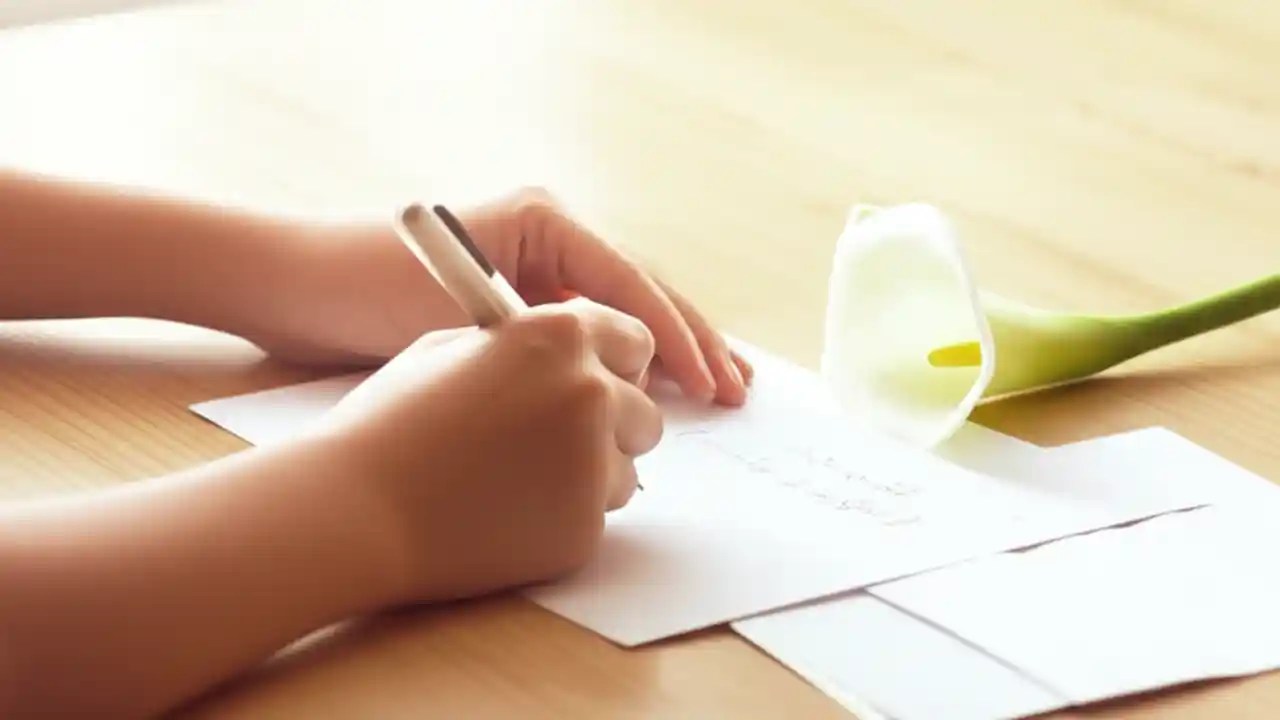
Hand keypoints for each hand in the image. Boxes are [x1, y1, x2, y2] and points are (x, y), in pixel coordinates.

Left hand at [247, 188, 751, 405]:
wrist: (294, 288)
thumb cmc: (368, 289)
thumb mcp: (466, 311)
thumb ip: (549, 335)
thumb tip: (626, 374)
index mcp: (546, 220)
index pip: (632, 284)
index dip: (678, 337)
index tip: (710, 383)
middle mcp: (550, 236)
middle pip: (643, 292)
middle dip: (694, 341)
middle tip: (739, 387)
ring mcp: (537, 267)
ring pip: (624, 313)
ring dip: (672, 350)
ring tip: (722, 384)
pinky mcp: (520, 300)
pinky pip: (589, 332)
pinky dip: (625, 361)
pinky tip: (654, 388)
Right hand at [315, 298, 659, 601]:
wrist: (356, 508)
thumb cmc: (392, 423)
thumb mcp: (451, 349)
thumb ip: (525, 345)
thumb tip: (568, 354)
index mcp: (559, 335)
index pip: (635, 339)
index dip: (615, 361)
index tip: (598, 377)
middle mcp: (590, 392)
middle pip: (645, 410)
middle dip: (614, 423)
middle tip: (559, 437)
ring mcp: (592, 464)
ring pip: (627, 469)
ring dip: (592, 473)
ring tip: (518, 477)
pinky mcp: (582, 528)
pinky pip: (596, 517)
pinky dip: (562, 516)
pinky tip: (505, 512)